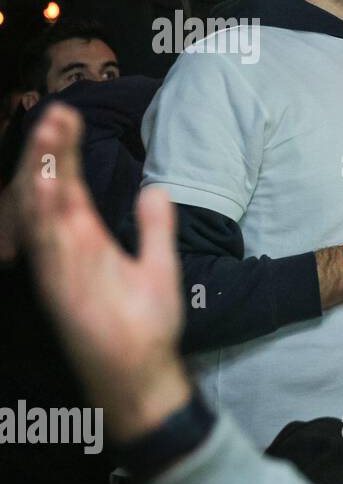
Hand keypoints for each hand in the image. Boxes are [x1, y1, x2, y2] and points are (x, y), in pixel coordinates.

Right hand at [14, 104, 190, 440]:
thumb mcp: (158, 265)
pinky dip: (46, 218)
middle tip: (55, 110)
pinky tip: (49, 188)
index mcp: (86, 241)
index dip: (66, 151)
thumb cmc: (143, 326)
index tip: (66, 115)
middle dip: (49, 151)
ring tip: (50, 133)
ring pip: (44, 211)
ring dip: (45, 172)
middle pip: (50, 190)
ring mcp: (62, 267)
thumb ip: (155, 227)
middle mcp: (68, 250)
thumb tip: (156, 190)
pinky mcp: (63, 289)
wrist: (141, 372)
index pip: (71, 185)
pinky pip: (50, 248)